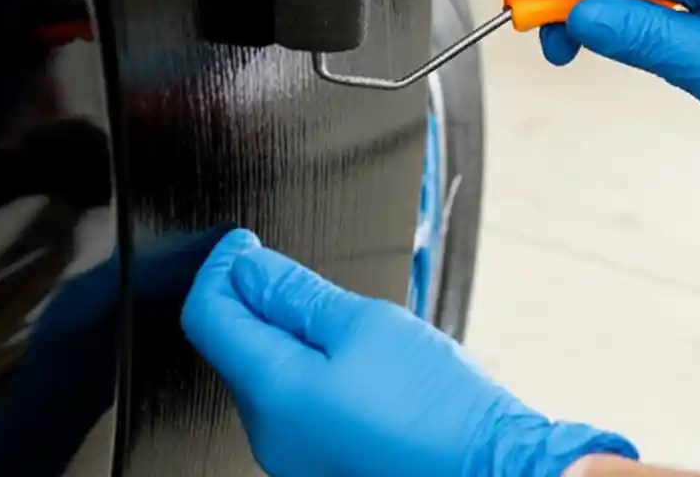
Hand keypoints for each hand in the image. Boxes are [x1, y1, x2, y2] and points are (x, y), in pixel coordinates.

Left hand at [182, 229, 636, 476]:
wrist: (491, 469)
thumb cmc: (440, 408)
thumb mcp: (367, 324)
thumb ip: (295, 293)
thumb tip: (248, 268)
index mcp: (273, 392)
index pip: (207, 316)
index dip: (221, 268)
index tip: (242, 244)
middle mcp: (270, 433)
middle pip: (234, 347)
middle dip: (255, 300)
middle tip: (295, 273)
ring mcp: (292, 457)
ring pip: (267, 377)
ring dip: (286, 336)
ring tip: (341, 322)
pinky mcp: (319, 465)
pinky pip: (296, 407)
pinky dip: (310, 372)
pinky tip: (354, 364)